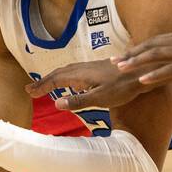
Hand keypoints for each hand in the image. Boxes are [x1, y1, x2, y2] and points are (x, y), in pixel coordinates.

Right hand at [25, 58, 155, 110]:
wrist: (143, 72)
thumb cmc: (124, 87)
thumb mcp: (101, 98)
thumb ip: (79, 101)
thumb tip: (56, 104)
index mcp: (81, 75)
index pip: (56, 79)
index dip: (42, 85)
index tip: (29, 92)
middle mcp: (84, 68)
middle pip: (59, 73)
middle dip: (44, 81)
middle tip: (30, 90)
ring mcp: (91, 68)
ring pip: (67, 71)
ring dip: (54, 78)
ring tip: (45, 86)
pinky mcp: (99, 69)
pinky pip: (75, 72)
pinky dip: (65, 77)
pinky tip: (70, 83)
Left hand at [113, 27, 171, 85]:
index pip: (156, 42)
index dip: (139, 47)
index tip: (125, 53)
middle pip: (149, 47)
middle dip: (130, 54)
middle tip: (112, 61)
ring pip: (154, 56)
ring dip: (135, 62)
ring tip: (120, 68)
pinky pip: (169, 69)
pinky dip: (154, 74)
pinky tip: (141, 80)